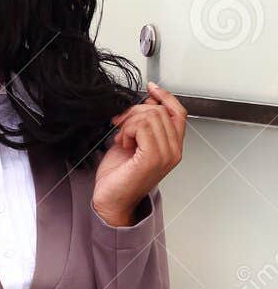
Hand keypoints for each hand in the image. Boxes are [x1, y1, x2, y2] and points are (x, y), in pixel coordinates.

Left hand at [92, 83, 186, 225]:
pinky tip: (122, 143)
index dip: (165, 97)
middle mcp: (173, 151)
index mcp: (172, 146)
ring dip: (129, 123)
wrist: (111, 200)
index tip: (151, 87)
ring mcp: (165, 155)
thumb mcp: (132, 142)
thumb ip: (143, 124)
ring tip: (121, 139)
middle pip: (160, 111)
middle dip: (135, 111)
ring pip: (151, 116)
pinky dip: (127, 130)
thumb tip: (146, 101)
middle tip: (120, 125)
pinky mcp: (152, 158)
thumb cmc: (119, 174)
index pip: (178, 113)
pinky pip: (143, 127)